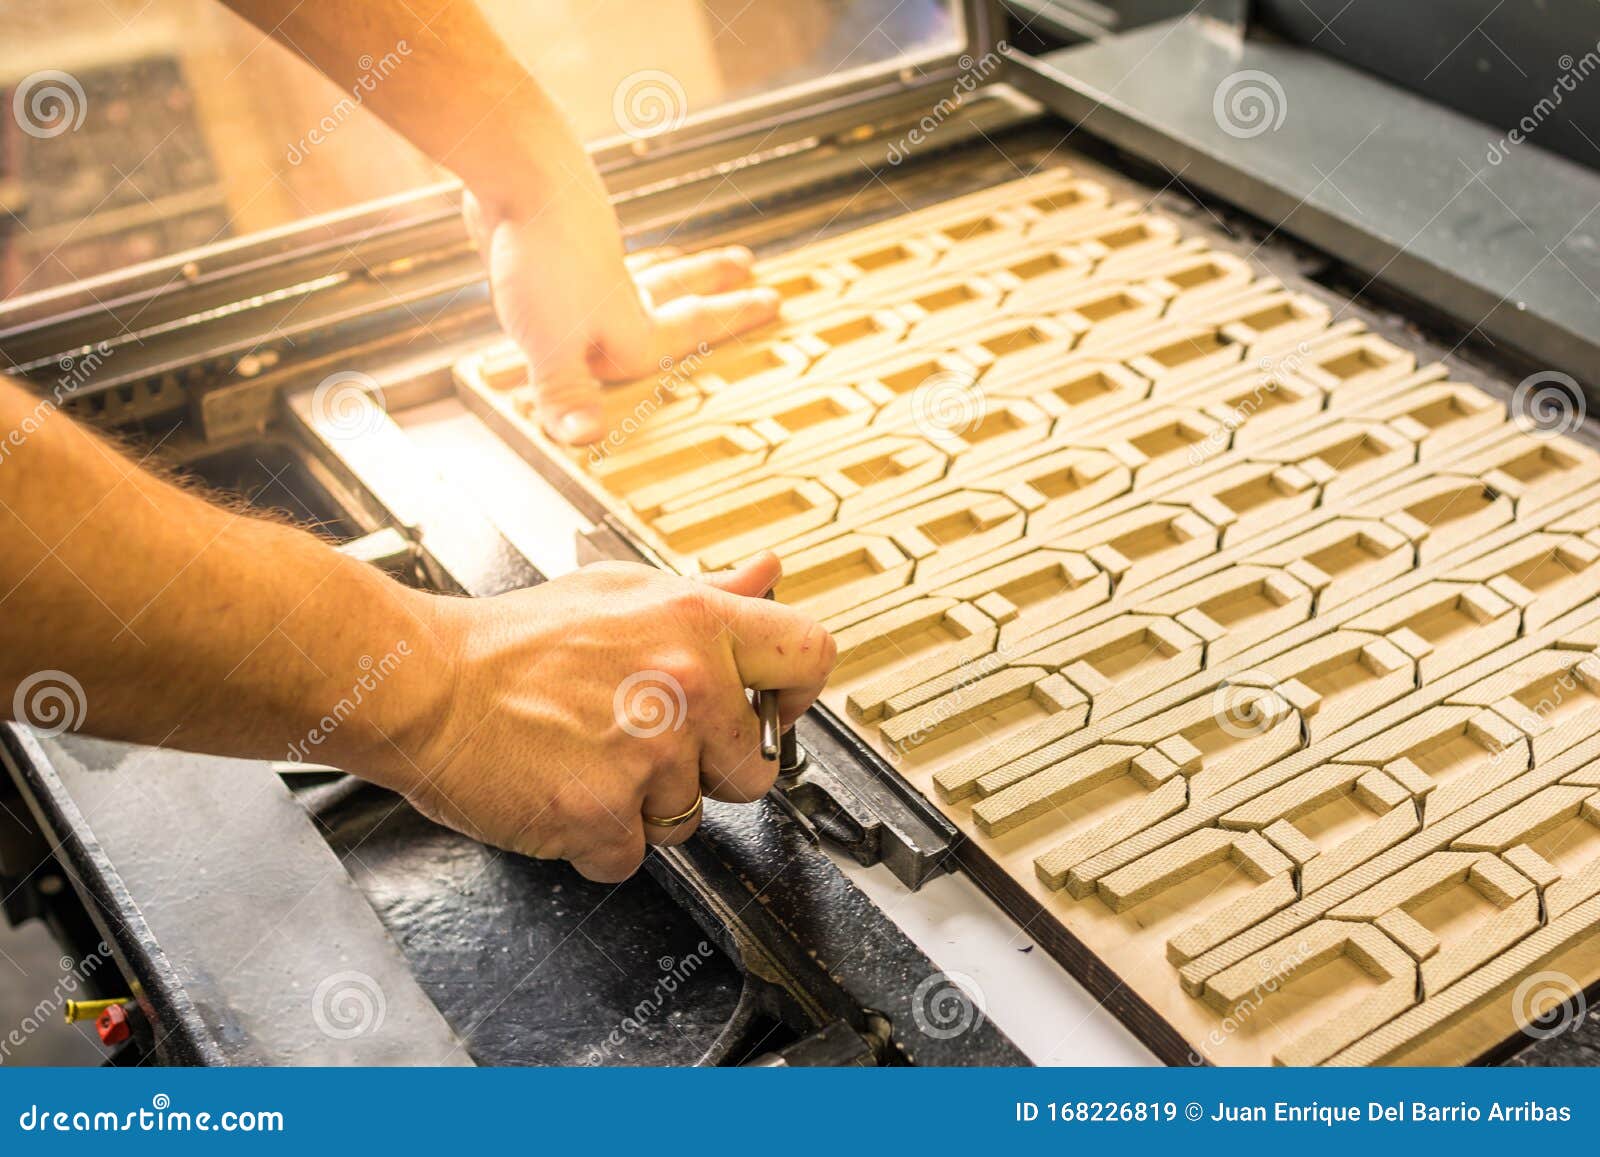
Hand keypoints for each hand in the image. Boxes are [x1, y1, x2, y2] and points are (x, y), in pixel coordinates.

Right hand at [400, 553, 833, 881]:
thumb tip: (768, 573)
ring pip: (689, 820)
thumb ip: (706, 593)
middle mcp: (687, 687)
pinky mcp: (604, 815)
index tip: (768, 710)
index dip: (797, 694)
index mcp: (697, 624)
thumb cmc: (513, 641)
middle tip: (644, 745)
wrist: (425, 685)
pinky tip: (563, 792)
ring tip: (589, 760)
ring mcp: (649, 756)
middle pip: (755, 770)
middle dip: (707, 771)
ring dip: (644, 807)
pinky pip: (632, 856)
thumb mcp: (621, 591)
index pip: (811, 656)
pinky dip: (596, 841)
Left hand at [463, 191, 779, 444]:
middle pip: (675, 287)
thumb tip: (586, 437)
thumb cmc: (545, 258)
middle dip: (710, 283)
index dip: (735, 318)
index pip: (694, 329)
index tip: (775, 301)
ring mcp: (588, 258)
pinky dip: (604, 258)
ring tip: (679, 263)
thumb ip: (567, 394)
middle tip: (745, 264)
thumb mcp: (553, 347)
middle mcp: (620, 291)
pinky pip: (587, 256)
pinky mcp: (552, 235)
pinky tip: (594, 257)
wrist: (516, 169)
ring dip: (662, 268)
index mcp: (633, 327)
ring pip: (636, 267)